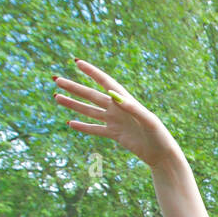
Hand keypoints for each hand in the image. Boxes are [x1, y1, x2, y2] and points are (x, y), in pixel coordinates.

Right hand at [54, 60, 180, 167]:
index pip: (104, 82)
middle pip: (91, 95)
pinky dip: (83, 127)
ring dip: (73, 104)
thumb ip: (132, 108)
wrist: (161, 154)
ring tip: (57, 97)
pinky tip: (70, 123)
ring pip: (89, 111)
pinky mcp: (115, 135)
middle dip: (73, 88)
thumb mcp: (147, 121)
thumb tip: (115, 97)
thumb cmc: (159, 135)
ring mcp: (115, 121)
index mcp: (125, 101)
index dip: (91, 72)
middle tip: (56, 80)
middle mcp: (117, 109)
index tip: (76, 62)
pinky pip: (95, 129)